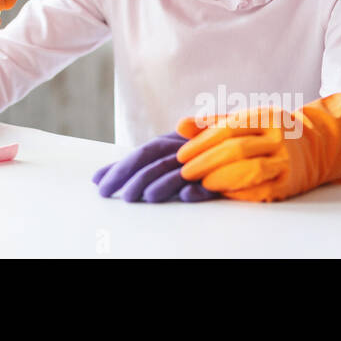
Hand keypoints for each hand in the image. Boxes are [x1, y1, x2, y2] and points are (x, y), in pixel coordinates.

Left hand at [92, 132, 221, 202]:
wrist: (244, 150)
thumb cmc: (196, 159)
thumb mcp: (165, 158)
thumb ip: (131, 168)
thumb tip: (97, 178)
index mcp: (172, 143)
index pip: (142, 153)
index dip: (119, 167)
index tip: (99, 185)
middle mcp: (185, 148)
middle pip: (154, 157)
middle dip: (130, 174)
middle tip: (110, 193)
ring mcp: (205, 161)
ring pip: (179, 169)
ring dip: (160, 182)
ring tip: (141, 197)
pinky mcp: (225, 177)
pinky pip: (212, 183)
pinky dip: (199, 188)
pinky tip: (185, 195)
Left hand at [173, 83, 340, 201]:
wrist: (318, 146)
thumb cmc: (271, 133)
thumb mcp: (247, 121)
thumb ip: (212, 123)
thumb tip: (180, 126)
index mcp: (267, 117)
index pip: (229, 128)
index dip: (202, 142)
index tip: (182, 155)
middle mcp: (279, 137)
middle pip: (237, 149)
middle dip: (206, 161)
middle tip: (185, 171)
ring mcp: (287, 161)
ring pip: (251, 169)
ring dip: (221, 178)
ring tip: (202, 182)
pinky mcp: (291, 183)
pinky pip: (261, 189)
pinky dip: (238, 192)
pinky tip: (222, 191)